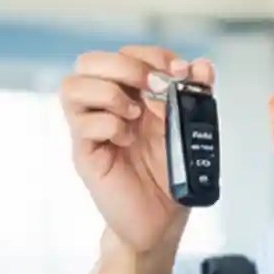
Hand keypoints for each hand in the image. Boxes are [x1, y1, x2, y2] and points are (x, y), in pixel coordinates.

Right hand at [60, 45, 215, 253]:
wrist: (162, 219)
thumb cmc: (171, 173)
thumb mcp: (190, 128)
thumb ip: (196, 94)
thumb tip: (201, 65)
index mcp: (129, 95)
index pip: (124, 53)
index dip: (150, 55)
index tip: (178, 72)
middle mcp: (105, 107)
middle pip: (89, 61)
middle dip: (125, 67)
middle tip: (151, 88)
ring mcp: (91, 129)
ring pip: (72, 86)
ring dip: (109, 94)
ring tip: (134, 116)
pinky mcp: (85, 154)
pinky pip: (82, 124)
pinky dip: (109, 125)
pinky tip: (126, 141)